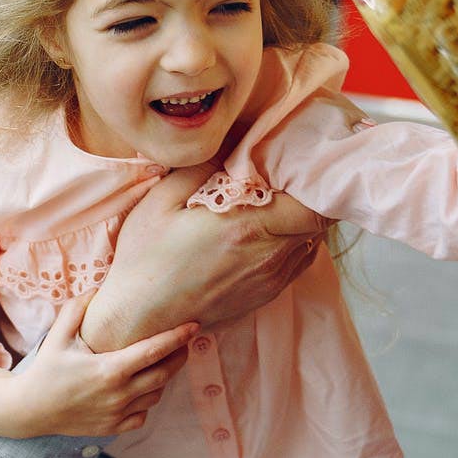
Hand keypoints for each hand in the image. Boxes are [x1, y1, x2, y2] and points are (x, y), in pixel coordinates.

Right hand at [12, 294, 196, 436]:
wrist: (30, 410)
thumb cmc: (46, 369)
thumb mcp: (58, 335)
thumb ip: (78, 308)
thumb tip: (98, 288)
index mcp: (110, 369)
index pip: (155, 351)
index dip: (178, 337)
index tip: (195, 326)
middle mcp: (119, 394)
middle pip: (165, 374)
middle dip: (179, 356)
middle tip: (185, 342)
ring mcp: (118, 414)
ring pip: (157, 394)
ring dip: (164, 377)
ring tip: (164, 361)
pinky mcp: (114, 428)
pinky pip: (143, 414)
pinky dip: (148, 400)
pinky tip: (142, 387)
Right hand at [81, 168, 328, 349]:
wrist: (140, 317)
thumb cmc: (145, 258)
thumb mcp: (162, 200)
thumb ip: (201, 166)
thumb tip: (230, 141)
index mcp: (247, 228)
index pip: (314, 205)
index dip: (311, 183)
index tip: (292, 167)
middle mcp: (268, 257)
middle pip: (318, 223)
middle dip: (306, 197)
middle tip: (282, 180)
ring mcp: (270, 280)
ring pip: (311, 243)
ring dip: (298, 221)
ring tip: (272, 205)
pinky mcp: (264, 296)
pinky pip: (297, 263)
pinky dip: (291, 244)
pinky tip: (263, 233)